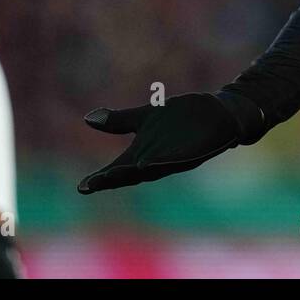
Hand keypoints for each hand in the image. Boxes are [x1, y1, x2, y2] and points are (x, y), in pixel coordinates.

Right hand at [78, 91, 257, 193]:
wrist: (218, 112)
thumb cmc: (182, 118)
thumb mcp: (147, 117)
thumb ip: (120, 121)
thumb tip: (88, 118)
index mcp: (145, 154)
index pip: (120, 170)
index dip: (102, 179)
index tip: (82, 187)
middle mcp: (159, 161)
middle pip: (134, 174)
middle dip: (115, 178)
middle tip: (94, 183)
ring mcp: (178, 158)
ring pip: (155, 169)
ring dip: (137, 171)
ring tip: (116, 172)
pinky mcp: (196, 151)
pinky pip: (178, 159)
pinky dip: (164, 162)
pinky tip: (149, 162)